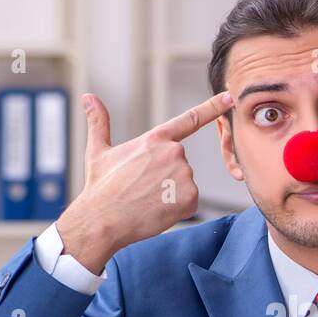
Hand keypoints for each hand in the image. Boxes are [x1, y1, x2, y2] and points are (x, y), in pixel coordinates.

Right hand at [55, 91, 235, 273]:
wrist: (102, 220)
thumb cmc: (100, 187)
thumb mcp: (98, 151)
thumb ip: (99, 122)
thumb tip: (88, 97)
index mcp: (155, 139)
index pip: (189, 119)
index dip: (212, 107)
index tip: (230, 96)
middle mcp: (174, 153)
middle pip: (180, 164)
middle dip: (165, 176)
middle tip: (142, 188)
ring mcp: (184, 175)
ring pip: (184, 184)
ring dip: (170, 193)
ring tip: (147, 200)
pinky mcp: (190, 198)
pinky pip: (189, 202)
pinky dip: (176, 209)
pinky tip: (157, 210)